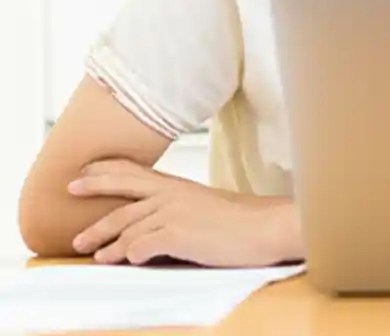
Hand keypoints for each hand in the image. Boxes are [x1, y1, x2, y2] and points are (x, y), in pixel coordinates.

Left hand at [68, 159, 298, 266]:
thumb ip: (181, 208)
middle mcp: (171, 195)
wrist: (267, 227)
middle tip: (77, 233)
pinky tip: (129, 261)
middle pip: (120, 202)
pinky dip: (132, 255)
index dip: (103, 174)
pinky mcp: (176, 235)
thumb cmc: (245, 220)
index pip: (133, 174)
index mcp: (179, 186)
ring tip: (100, 257)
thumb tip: (159, 225)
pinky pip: (141, 247)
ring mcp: (172, 214)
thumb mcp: (207, 205)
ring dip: (111, 247)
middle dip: (95, 218)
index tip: (80, 176)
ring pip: (128, 230)